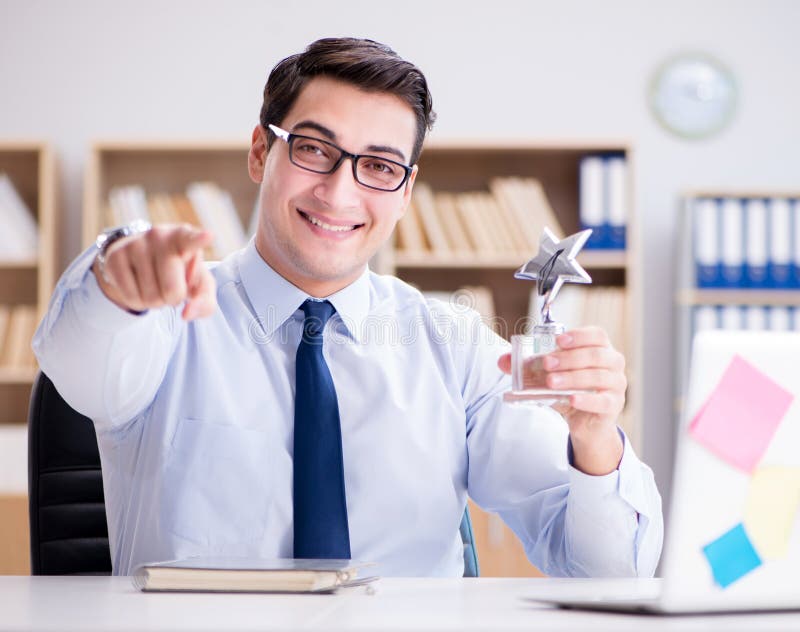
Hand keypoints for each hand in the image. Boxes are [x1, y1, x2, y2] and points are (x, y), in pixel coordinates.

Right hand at [92, 224, 216, 320]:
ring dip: (155, 301)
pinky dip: (138, 302)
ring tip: (155, 284)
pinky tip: (140, 287)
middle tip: (170, 287)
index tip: (208, 236)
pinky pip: (131, 297)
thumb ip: (204, 301)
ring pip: (151, 297)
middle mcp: (160, 236)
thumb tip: (186, 314)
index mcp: (185, 237)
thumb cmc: (180, 271)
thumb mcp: (198, 284)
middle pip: (172, 290)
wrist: (141, 259)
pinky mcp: (115, 258)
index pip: (192, 239)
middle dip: (173, 299)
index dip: (200, 239)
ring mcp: (135, 245)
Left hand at [498, 326, 624, 474]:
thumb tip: (503, 361)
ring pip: (598, 377)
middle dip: (568, 358)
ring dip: (572, 378)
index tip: (558, 341)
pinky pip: (603, 401)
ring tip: (551, 382)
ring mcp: (616, 385)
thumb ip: (528, 366)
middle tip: (546, 364)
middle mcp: (613, 363)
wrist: (584, 421)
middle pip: (596, 355)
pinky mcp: (614, 405)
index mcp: (600, 349)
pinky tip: (572, 399)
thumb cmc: (570, 390)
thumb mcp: (549, 375)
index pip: (597, 335)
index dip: (579, 336)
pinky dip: (586, 400)